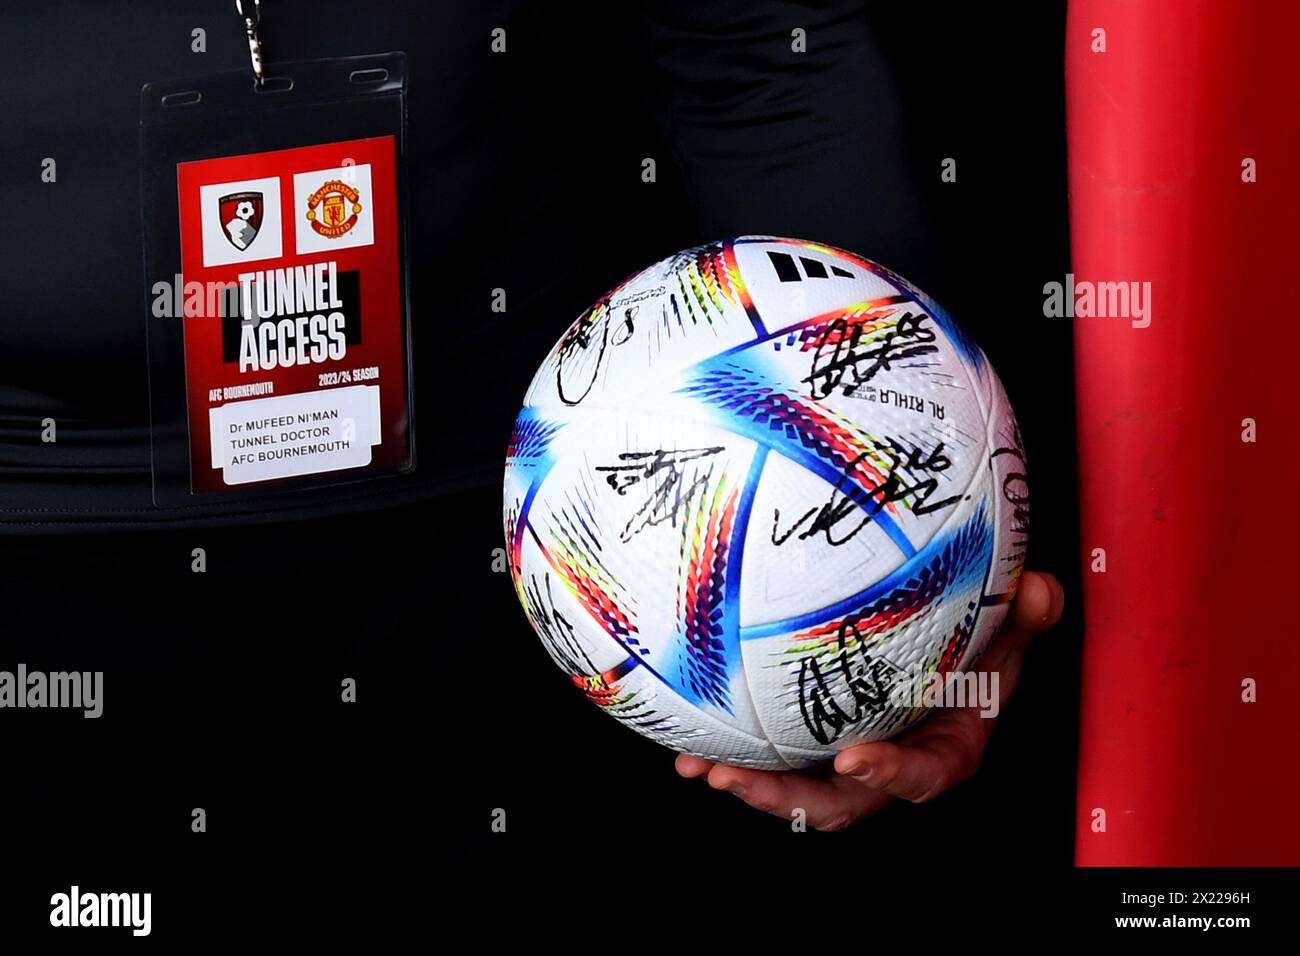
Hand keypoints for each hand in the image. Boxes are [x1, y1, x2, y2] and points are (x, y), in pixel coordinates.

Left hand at [675, 570, 1064, 830]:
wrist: (960, 656)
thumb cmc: (984, 650)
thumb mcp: (1009, 634)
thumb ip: (1025, 617)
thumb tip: (1041, 588)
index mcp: (944, 750)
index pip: (923, 775)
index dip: (890, 774)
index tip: (854, 758)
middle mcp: (891, 765)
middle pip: (840, 802)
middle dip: (786, 798)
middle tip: (735, 778)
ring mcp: (850, 758)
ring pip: (797, 788)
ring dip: (747, 782)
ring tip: (698, 765)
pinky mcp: (816, 744)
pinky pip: (776, 756)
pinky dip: (735, 751)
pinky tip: (689, 739)